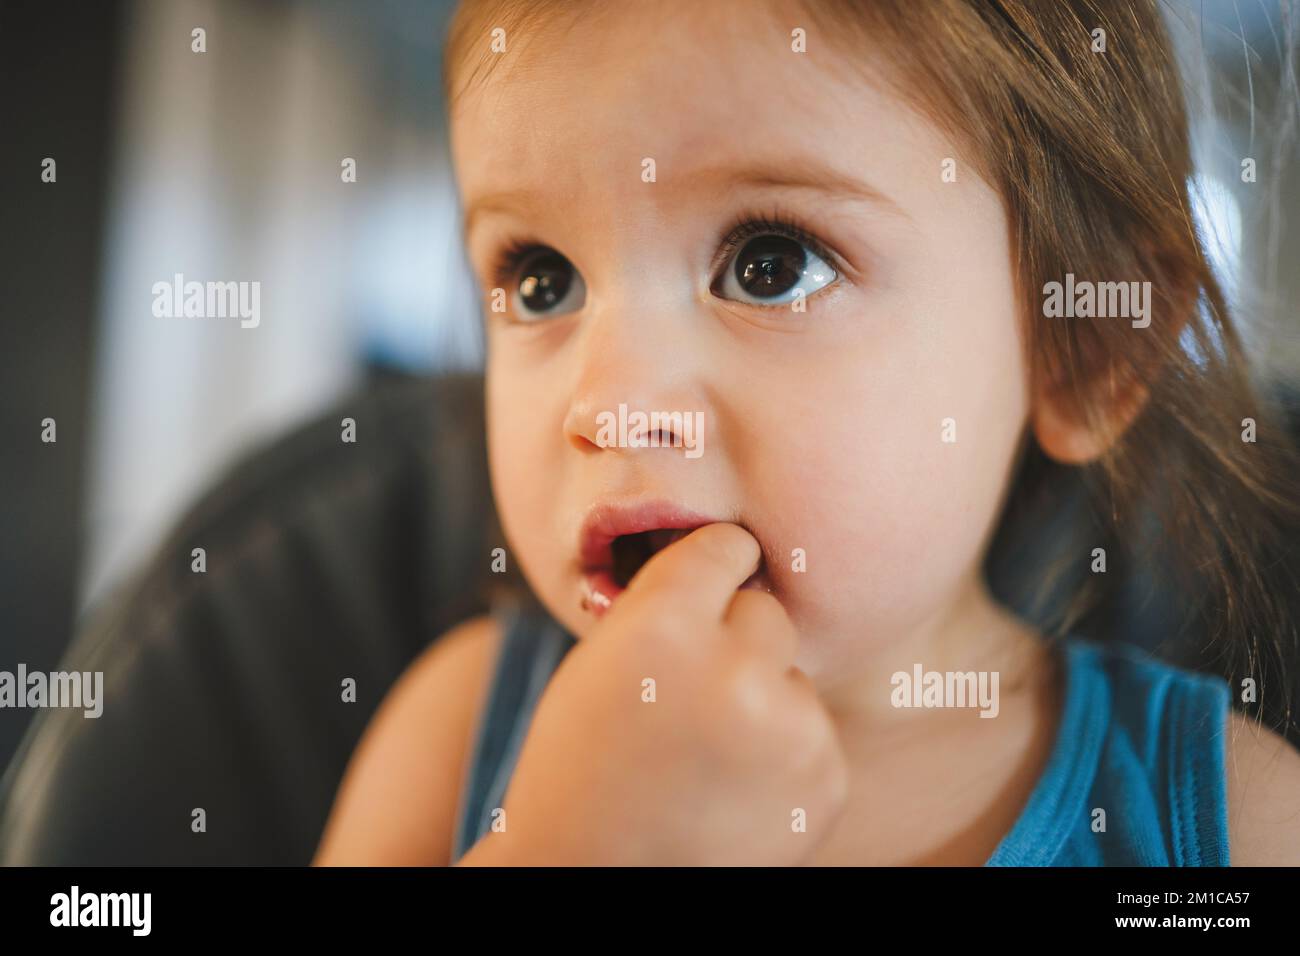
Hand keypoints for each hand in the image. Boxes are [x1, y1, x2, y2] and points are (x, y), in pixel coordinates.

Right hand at [471, 523, 847, 864]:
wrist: (595, 882)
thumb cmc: (582, 767)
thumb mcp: (597, 663)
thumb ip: (662, 606)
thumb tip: (734, 555)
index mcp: (661, 626)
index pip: (723, 545)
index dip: (713, 562)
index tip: (715, 571)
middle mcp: (733, 668)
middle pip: (764, 609)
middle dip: (733, 636)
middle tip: (692, 688)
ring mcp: (787, 728)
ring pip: (790, 670)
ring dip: (760, 694)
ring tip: (707, 750)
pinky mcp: (825, 779)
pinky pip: (812, 728)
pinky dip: (781, 749)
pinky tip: (733, 786)